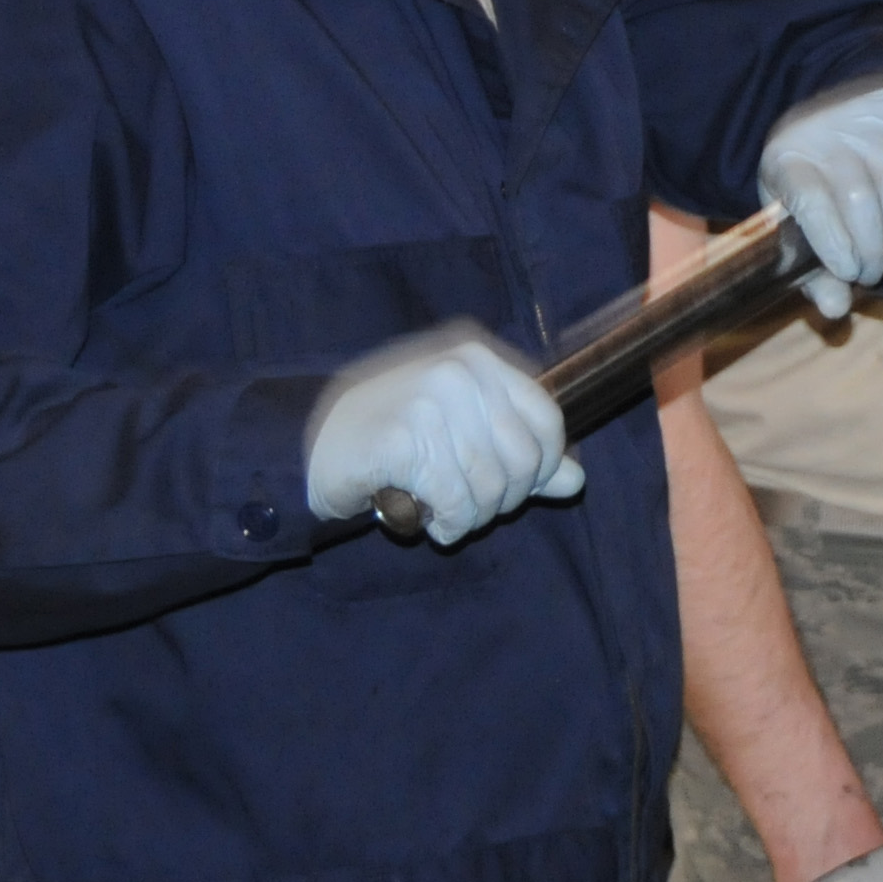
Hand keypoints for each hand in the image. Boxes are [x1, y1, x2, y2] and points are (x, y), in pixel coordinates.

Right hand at [303, 322, 580, 545]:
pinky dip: (453, 522)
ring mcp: (430, 400)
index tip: (521, 487)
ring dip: (477, 515)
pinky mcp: (404, 438)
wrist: (307, 445)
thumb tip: (575, 482)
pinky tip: (436, 525)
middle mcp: (458, 370)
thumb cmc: (390, 435)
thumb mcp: (460, 431)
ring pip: (490, 481)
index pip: (545, 414)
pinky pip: (455, 497)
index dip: (545, 461)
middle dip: (507, 496)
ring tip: (454, 516)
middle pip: (523, 454)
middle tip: (477, 509)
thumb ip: (517, 450)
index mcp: (477, 357)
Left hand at [757, 80, 882, 309]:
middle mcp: (826, 131)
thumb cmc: (810, 182)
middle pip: (858, 196)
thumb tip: (836, 310)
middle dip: (870, 248)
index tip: (847, 273)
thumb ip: (811, 270)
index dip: (833, 242)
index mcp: (787, 156)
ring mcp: (870, 119)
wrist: (837, 114)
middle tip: (871, 274)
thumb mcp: (795, 222)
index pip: (811, 200)